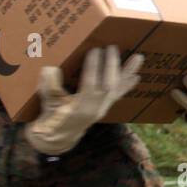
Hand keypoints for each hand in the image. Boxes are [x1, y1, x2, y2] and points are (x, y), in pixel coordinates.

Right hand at [26, 46, 143, 154]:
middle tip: (112, 47)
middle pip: (109, 85)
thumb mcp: (47, 103)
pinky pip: (118, 95)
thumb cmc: (50, 119)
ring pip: (117, 89)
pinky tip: (136, 76)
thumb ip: (49, 88)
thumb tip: (49, 69)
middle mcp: (95, 109)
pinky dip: (127, 84)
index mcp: (81, 109)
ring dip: (128, 72)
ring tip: (139, 57)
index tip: (94, 50)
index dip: (93, 67)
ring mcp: (102, 108)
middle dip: (112, 65)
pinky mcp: (104, 108)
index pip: (91, 85)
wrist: (56, 139)